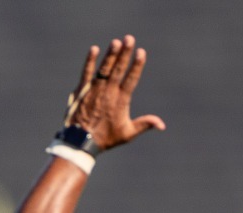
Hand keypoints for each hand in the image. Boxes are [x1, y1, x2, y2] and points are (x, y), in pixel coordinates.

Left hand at [63, 35, 164, 151]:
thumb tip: (162, 125)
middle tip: (129, 38)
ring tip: (116, 42)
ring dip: (110, 55)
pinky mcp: (81, 90)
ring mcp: (94, 90)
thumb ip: (144, 124)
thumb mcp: (127, 134)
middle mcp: (108, 92)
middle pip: (118, 69)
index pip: (131, 79)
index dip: (136, 65)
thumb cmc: (105, 139)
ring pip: (104, 69)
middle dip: (124, 53)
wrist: (79, 143)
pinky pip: (86, 73)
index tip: (141, 52)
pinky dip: (90, 61)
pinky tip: (94, 49)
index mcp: (120, 101)